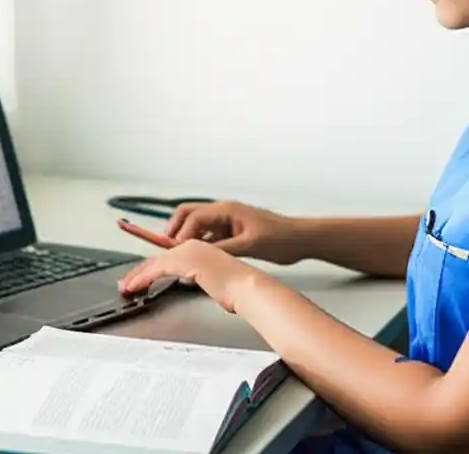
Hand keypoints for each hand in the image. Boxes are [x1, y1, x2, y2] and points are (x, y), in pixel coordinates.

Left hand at [117, 240, 264, 312]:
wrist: (246, 287)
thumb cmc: (237, 289)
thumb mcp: (213, 282)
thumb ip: (199, 279)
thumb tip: (189, 284)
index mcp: (199, 249)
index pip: (169, 258)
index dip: (151, 268)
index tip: (140, 278)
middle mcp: (192, 246)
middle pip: (158, 258)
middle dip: (139, 272)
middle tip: (126, 283)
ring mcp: (188, 251)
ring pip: (154, 263)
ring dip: (137, 276)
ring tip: (126, 287)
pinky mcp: (184, 260)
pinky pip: (157, 269)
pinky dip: (143, 278)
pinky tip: (135, 286)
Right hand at [165, 200, 302, 263]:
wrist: (301, 239)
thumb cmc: (280, 239)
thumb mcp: (250, 246)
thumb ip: (222, 249)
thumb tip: (198, 255)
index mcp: (226, 210)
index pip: (193, 217)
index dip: (180, 234)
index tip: (175, 251)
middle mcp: (223, 212)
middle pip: (189, 215)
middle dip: (175, 230)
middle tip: (167, 249)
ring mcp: (227, 221)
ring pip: (198, 226)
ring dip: (187, 239)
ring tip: (180, 256)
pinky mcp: (232, 231)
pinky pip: (209, 236)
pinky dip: (200, 245)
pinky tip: (199, 259)